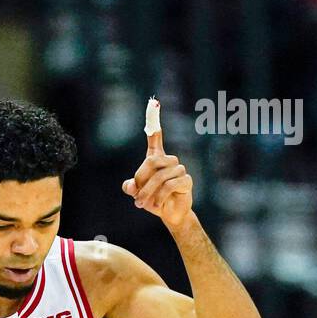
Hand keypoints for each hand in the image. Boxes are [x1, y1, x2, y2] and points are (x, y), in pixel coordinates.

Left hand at [122, 97, 193, 230]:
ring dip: (148, 192)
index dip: (153, 121)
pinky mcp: (187, 181)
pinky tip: (156, 205)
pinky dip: (159, 197)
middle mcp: (169, 161)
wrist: (170, 214)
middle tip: (137, 197)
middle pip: (152, 161)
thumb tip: (129, 185)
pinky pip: (170, 185)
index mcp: (156, 160)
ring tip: (142, 204)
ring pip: (160, 176)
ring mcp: (180, 170)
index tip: (153, 102)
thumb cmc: (153, 200)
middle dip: (141, 180)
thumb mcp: (137, 193)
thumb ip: (131, 187)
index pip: (155, 138)